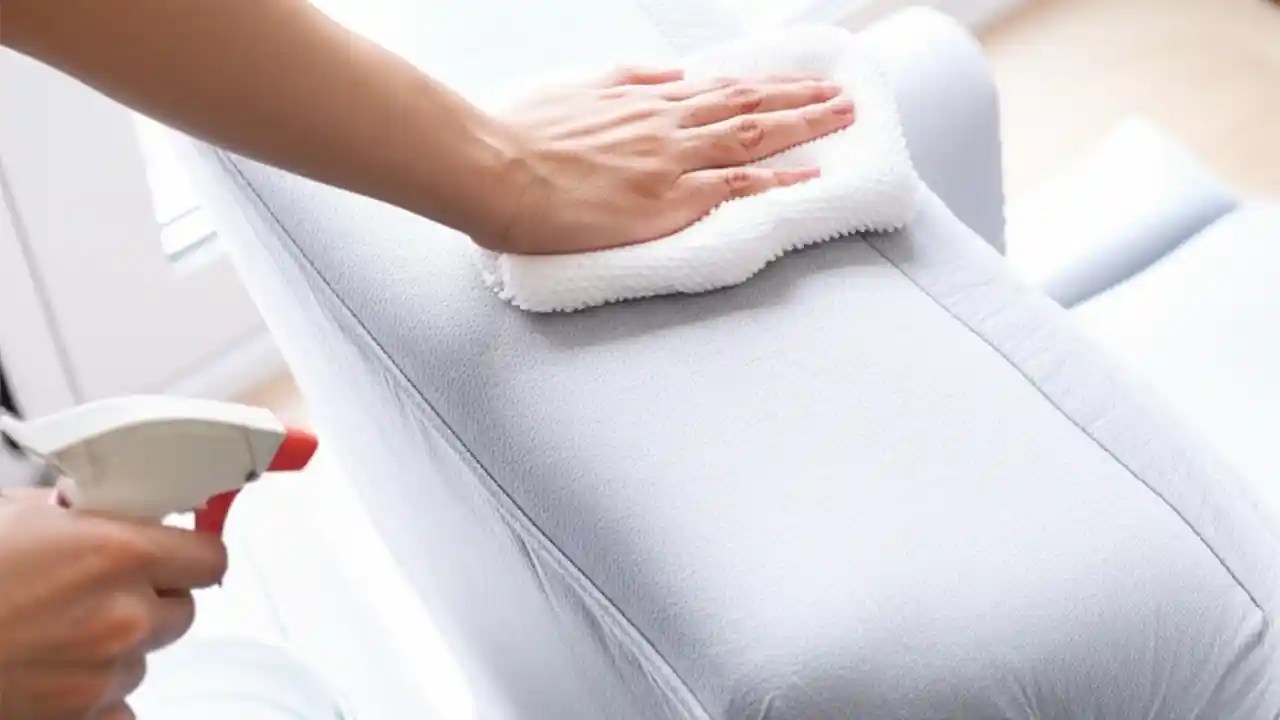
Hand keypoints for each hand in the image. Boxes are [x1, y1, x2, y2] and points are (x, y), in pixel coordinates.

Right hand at [0, 488, 226, 719]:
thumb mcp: (14, 512)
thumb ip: (78, 511)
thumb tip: (107, 505)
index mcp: (118, 553)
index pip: (209, 558)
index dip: (192, 555)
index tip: (179, 555)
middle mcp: (124, 616)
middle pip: (183, 611)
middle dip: (152, 599)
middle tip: (101, 590)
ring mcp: (103, 674)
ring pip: (145, 659)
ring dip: (118, 647)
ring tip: (55, 632)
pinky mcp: (78, 719)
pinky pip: (120, 710)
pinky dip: (97, 698)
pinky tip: (58, 675)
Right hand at [479, 67, 854, 253]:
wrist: (497, 168)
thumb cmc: (522, 135)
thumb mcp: (578, 89)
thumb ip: (627, 82)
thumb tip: (667, 75)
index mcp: (644, 98)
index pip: (721, 86)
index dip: (766, 83)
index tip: (797, 81)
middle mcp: (668, 121)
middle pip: (750, 103)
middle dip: (801, 97)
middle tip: (842, 97)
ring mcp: (674, 159)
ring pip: (755, 134)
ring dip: (804, 124)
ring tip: (842, 119)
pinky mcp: (671, 199)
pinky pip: (739, 187)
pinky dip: (780, 179)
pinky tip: (810, 175)